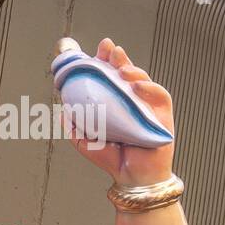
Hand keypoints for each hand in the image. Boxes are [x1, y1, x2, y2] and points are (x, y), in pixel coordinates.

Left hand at [69, 38, 174, 186]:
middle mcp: (132, 100)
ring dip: (132, 70)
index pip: (110, 76)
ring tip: (120, 67)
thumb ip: (73, 125)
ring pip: (143, 80)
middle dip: (118, 58)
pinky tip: (137, 85)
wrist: (129, 176)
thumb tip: (61, 111)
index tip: (96, 50)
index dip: (104, 61)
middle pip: (126, 72)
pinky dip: (149, 88)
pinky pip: (159, 96)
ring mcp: (148, 106)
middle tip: (108, 48)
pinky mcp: (163, 115)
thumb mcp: (84, 140)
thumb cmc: (111, 156)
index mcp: (114, 102)